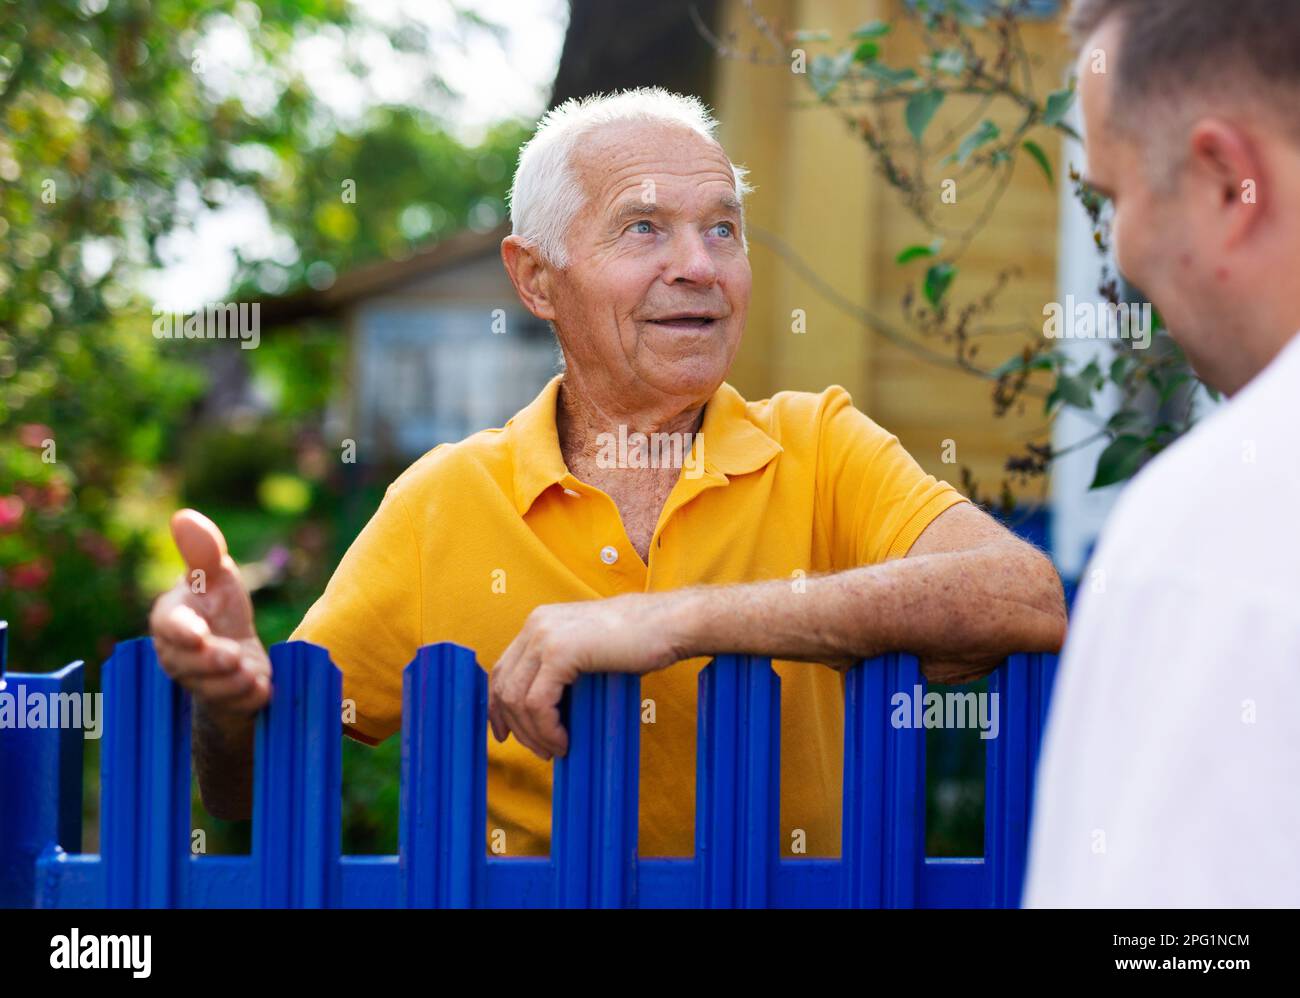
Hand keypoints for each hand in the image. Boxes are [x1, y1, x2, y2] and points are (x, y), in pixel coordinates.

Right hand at [148, 509, 271, 717]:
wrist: (238, 653)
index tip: (198, 635)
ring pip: (211, 690)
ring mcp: (202, 684)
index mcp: (171, 621)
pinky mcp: (227, 704)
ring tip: (251, 672)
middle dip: (211, 662)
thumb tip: (183, 516)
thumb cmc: (219, 607)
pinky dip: (252, 699)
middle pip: (186, 665)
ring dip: (233, 682)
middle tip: (233, 656)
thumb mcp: (216, 576)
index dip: (182, 632)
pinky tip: (265, 689)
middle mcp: (178, 657)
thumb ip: (202, 552)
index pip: (168, 627)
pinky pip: (236, 708)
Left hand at [487, 592, 689, 759]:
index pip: (502, 669)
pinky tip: (565, 740)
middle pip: (504, 686)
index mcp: (540, 622)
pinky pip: (538, 704)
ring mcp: (545, 636)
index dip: (499, 707)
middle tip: (540, 750)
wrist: (668, 624)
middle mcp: (536, 625)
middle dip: (517, 726)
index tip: (505, 733)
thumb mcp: (588, 651)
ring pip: (517, 699)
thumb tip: (543, 712)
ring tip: (556, 748)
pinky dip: (548, 729)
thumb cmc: (638, 641)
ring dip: (534, 733)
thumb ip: (561, 670)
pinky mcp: (560, 652)